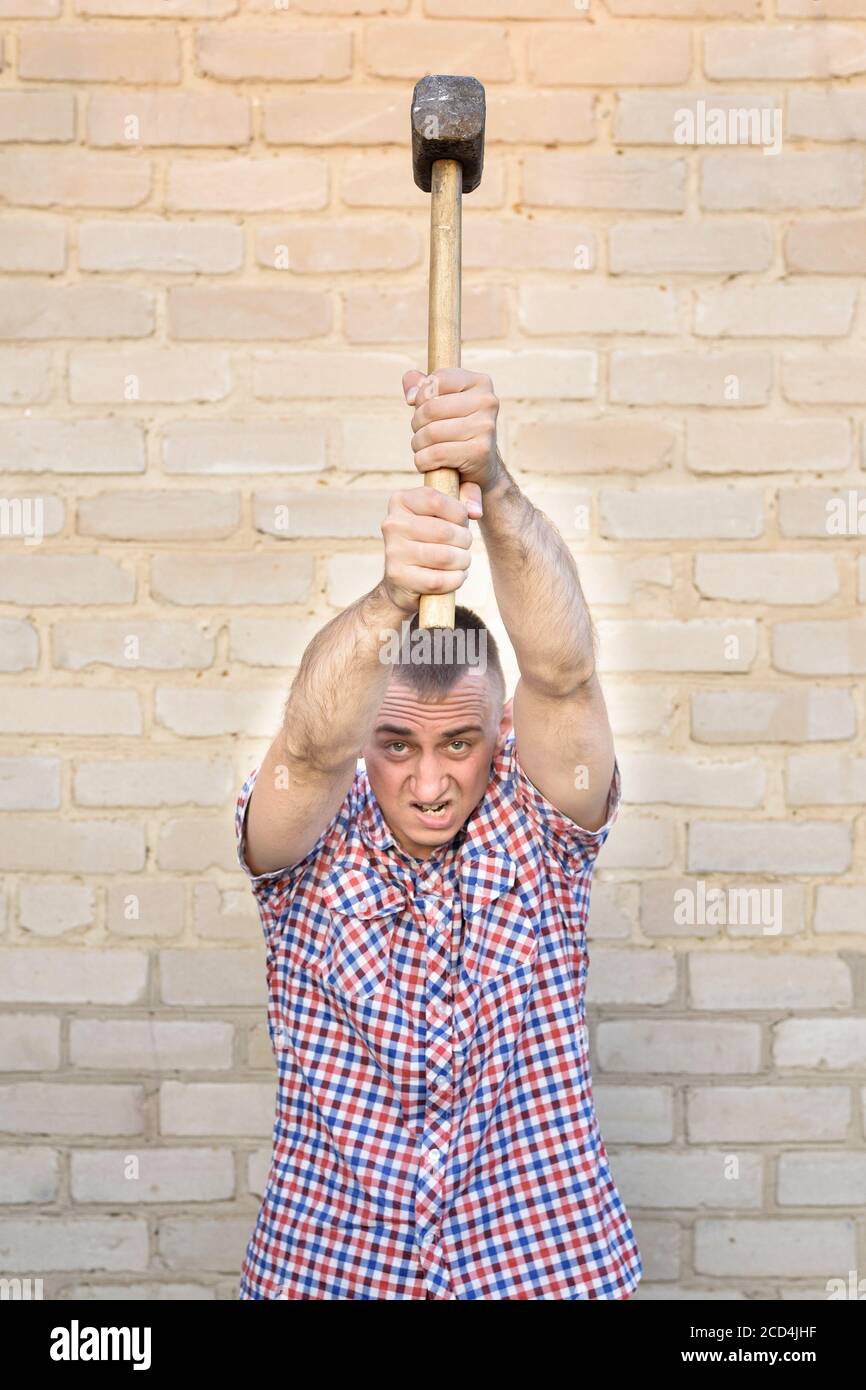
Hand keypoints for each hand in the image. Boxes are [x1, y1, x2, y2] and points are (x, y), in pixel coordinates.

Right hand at [380, 485, 477, 613]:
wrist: (403, 579)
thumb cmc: (430, 538)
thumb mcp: (444, 511)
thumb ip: (466, 496)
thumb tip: (476, 511)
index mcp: (401, 501)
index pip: (436, 501)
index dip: (459, 513)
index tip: (462, 522)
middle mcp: (392, 524)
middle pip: (444, 531)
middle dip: (464, 540)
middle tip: (464, 545)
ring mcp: (393, 551)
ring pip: (444, 557)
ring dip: (462, 561)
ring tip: (461, 560)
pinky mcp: (398, 577)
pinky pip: (439, 580)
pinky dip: (456, 579)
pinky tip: (455, 575)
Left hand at [403, 367, 503, 496]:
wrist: (481, 466)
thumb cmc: (456, 430)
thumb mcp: (441, 403)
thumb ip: (423, 388)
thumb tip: (410, 393)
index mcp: (479, 382)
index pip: (438, 379)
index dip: (421, 396)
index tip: (423, 409)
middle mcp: (487, 401)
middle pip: (431, 408)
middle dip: (417, 424)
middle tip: (421, 434)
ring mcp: (486, 426)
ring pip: (431, 433)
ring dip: (418, 445)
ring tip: (424, 449)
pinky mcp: (480, 452)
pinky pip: (436, 454)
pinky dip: (423, 461)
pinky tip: (429, 462)